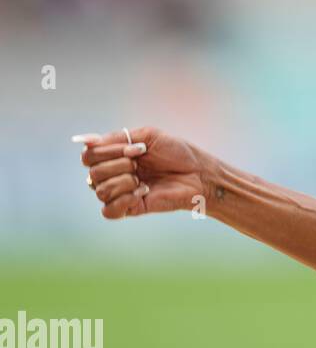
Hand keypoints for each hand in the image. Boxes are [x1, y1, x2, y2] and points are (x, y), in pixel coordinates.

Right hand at [74, 126, 207, 218]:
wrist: (199, 173)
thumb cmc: (177, 153)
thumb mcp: (148, 136)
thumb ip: (117, 137)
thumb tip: (83, 140)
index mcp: (114, 156)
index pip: (88, 156)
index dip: (108, 152)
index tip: (137, 149)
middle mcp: (113, 175)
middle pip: (93, 172)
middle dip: (119, 165)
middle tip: (141, 164)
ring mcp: (121, 192)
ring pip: (100, 190)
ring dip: (124, 181)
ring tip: (144, 180)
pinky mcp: (130, 209)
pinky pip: (108, 211)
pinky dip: (123, 200)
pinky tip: (143, 192)